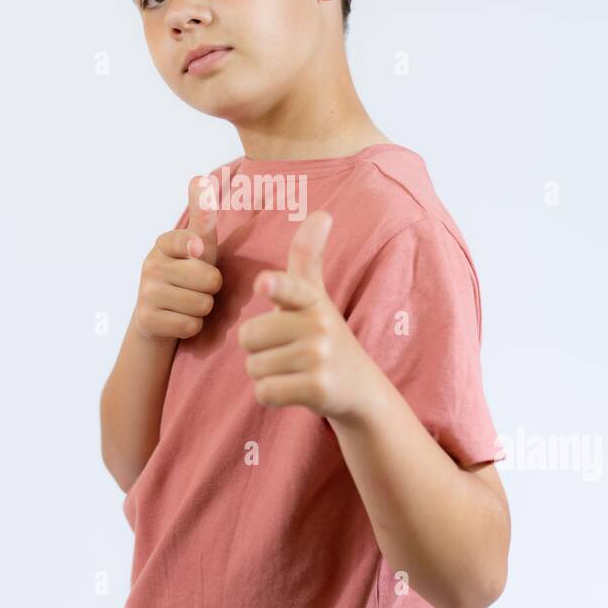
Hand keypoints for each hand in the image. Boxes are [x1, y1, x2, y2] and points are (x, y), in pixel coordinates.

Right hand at [132, 175, 222, 341]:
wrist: (157, 317)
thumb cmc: (188, 274)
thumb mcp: (199, 245)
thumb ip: (202, 214)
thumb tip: (200, 177)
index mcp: (164, 243)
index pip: (189, 240)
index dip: (196, 248)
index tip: (197, 250)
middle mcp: (151, 264)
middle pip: (209, 279)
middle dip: (212, 288)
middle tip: (199, 287)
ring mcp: (146, 293)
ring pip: (202, 304)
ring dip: (204, 308)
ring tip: (190, 303)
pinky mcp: (146, 320)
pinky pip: (190, 325)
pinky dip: (193, 326)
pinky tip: (180, 319)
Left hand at [237, 210, 389, 421]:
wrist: (359, 386)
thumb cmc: (324, 334)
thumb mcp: (317, 295)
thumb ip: (309, 256)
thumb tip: (322, 213)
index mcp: (311, 299)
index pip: (291, 287)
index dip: (275, 286)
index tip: (264, 283)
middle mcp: (318, 324)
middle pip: (248, 337)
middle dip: (257, 349)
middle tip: (286, 350)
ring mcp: (320, 357)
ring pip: (254, 367)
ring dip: (265, 373)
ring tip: (292, 369)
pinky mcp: (317, 388)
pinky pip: (265, 392)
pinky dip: (270, 395)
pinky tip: (292, 388)